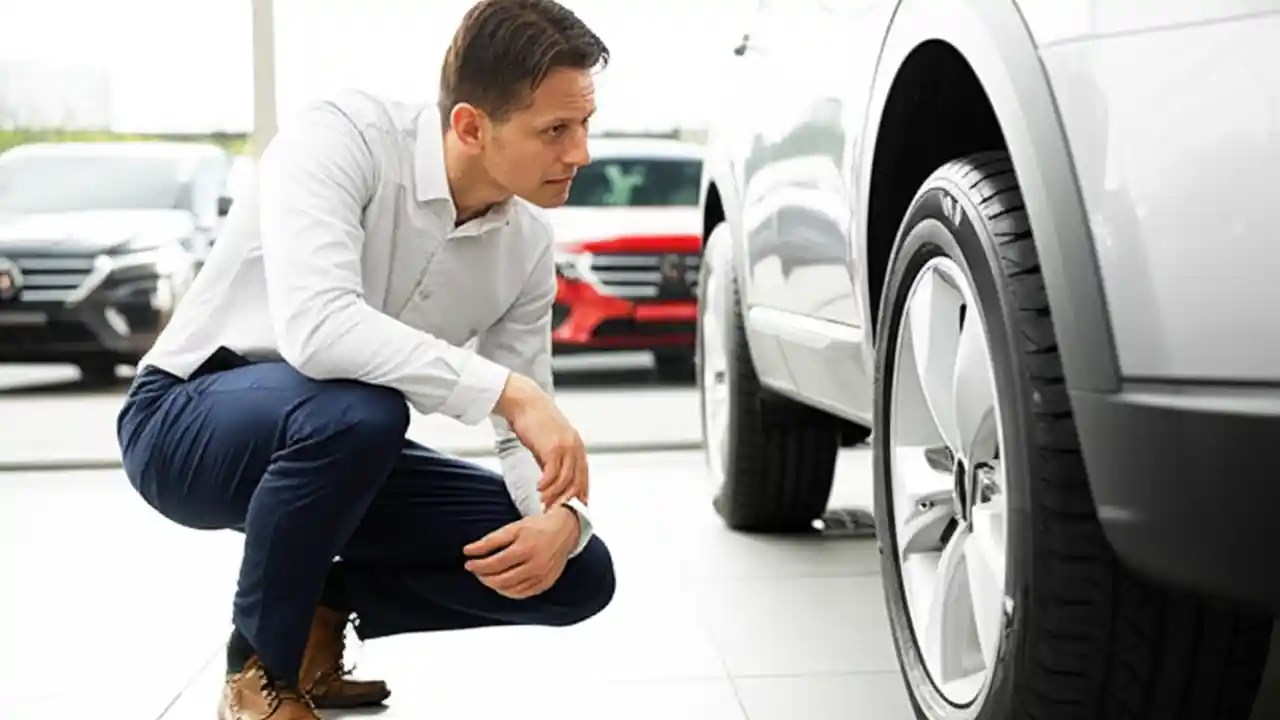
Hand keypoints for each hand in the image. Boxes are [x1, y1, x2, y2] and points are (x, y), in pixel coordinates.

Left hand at [462, 507, 579, 598]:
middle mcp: (535, 566)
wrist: (564, 531)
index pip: (495, 564)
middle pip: (501, 580)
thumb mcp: (513, 528)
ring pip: (510, 590)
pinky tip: (501, 583)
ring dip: (494, 585)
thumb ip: (490, 540)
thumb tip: (467, 551)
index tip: (468, 562)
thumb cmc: (536, 528)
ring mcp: (541, 577)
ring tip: (487, 576)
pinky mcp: (545, 584)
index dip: (478, 565)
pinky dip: (508, 591)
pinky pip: (522, 594)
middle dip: (484, 577)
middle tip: (476, 570)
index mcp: (526, 549)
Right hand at [495, 373, 589, 506]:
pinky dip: (546, 485)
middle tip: (557, 513)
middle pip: (578, 482)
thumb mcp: (549, 444)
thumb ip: (553, 462)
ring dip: (555, 495)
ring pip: (566, 480)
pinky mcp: (553, 447)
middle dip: (568, 500)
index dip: (579, 495)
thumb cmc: (534, 422)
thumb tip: (552, 482)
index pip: (583, 477)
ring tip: (545, 504)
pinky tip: (538, 489)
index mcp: (577, 447)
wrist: (525, 402)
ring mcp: (566, 447)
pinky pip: (553, 473)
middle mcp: (575, 448)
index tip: (573, 510)